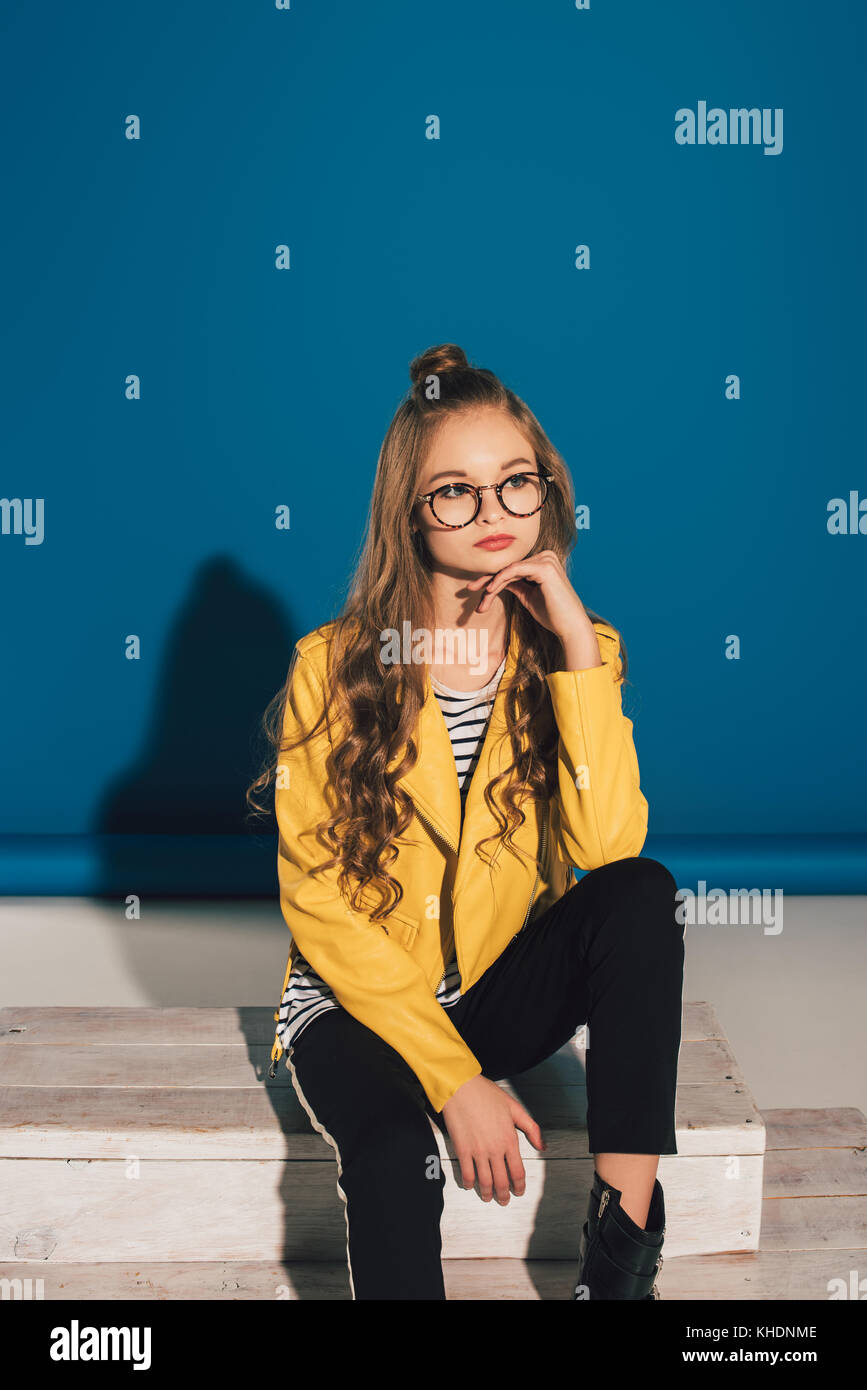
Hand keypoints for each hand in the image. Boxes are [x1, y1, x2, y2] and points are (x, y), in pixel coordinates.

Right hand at [441, 1074, 545, 1203]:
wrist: (461, 1087)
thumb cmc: (486, 1094)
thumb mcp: (514, 1108)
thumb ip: (531, 1128)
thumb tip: (543, 1145)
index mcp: (509, 1139)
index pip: (517, 1171)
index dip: (519, 1186)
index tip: (519, 1191)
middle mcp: (495, 1149)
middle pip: (501, 1181)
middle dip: (504, 1195)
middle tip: (504, 1200)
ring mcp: (478, 1151)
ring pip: (484, 1181)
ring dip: (487, 1193)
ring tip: (488, 1197)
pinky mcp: (462, 1150)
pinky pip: (466, 1173)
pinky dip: (469, 1183)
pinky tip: (470, 1185)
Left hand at [466, 549, 593, 647]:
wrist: (570, 627)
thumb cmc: (553, 614)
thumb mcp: (528, 596)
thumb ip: (515, 584)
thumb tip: (496, 580)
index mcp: (543, 561)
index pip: (512, 568)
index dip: (491, 578)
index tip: (475, 590)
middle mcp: (546, 556)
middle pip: (508, 567)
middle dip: (487, 580)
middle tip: (468, 589)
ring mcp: (546, 560)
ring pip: (508, 570)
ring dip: (490, 585)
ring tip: (480, 602)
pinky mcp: (544, 567)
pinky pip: (514, 570)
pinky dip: (499, 580)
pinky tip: (489, 590)